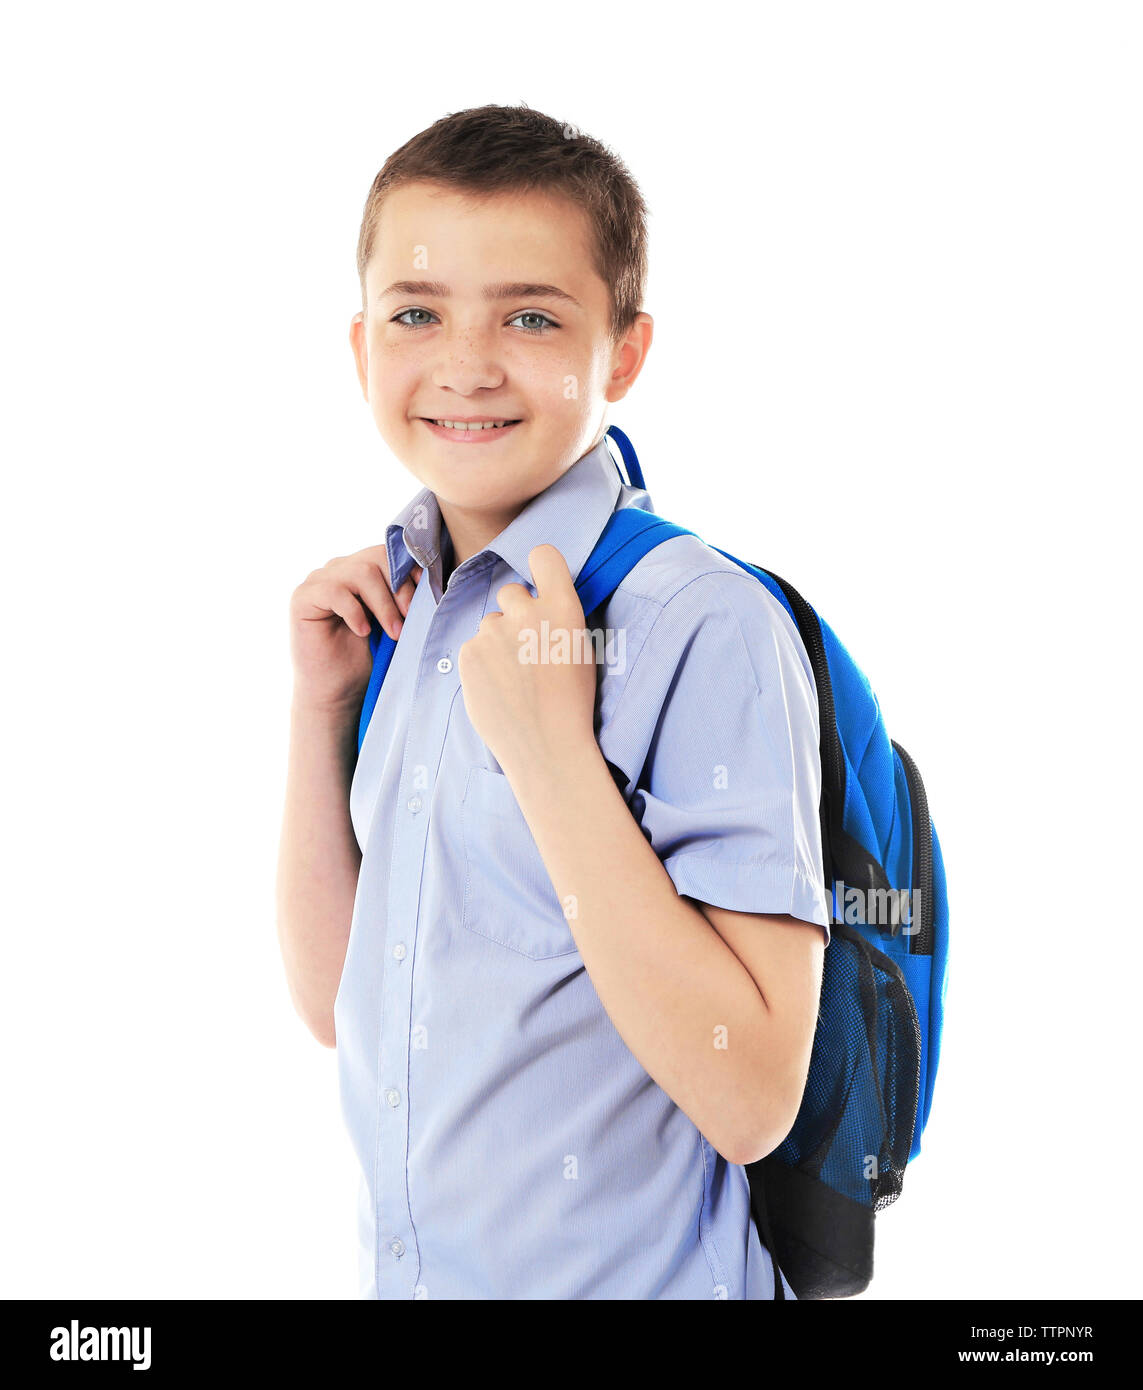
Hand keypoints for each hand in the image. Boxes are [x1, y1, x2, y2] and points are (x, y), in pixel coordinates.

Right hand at [290, 544, 421, 708]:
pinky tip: (363, 632)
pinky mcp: (302, 598)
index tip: (428, 596)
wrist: (338, 692)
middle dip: (401, 589)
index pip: (389, 552)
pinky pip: (333, 591)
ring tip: (393, 632)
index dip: (411, 570)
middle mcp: (339, 570)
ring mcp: (318, 581)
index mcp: (361, 570)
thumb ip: (403, 595)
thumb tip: (431, 577)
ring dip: (384, 604)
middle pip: (377, 558)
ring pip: (360, 572)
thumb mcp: (394, 621)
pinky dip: (355, 612)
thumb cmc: (368, 659)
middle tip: (409, 620)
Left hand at [458, 544, 598, 774]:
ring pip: (490, 624)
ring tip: (514, 679)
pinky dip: (481, 664)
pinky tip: (499, 689)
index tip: (538, 582)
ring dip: (497, 642)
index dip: (539, 567)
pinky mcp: (468, 653)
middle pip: (511, 592)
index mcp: (563, 608)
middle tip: (527, 649)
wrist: (547, 746)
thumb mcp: (581, 649)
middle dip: (515, 613)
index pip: (544, 555)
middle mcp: (528, 613)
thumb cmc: (571, 702)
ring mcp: (494, 632)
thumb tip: (536, 601)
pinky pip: (472, 647)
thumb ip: (557, 618)